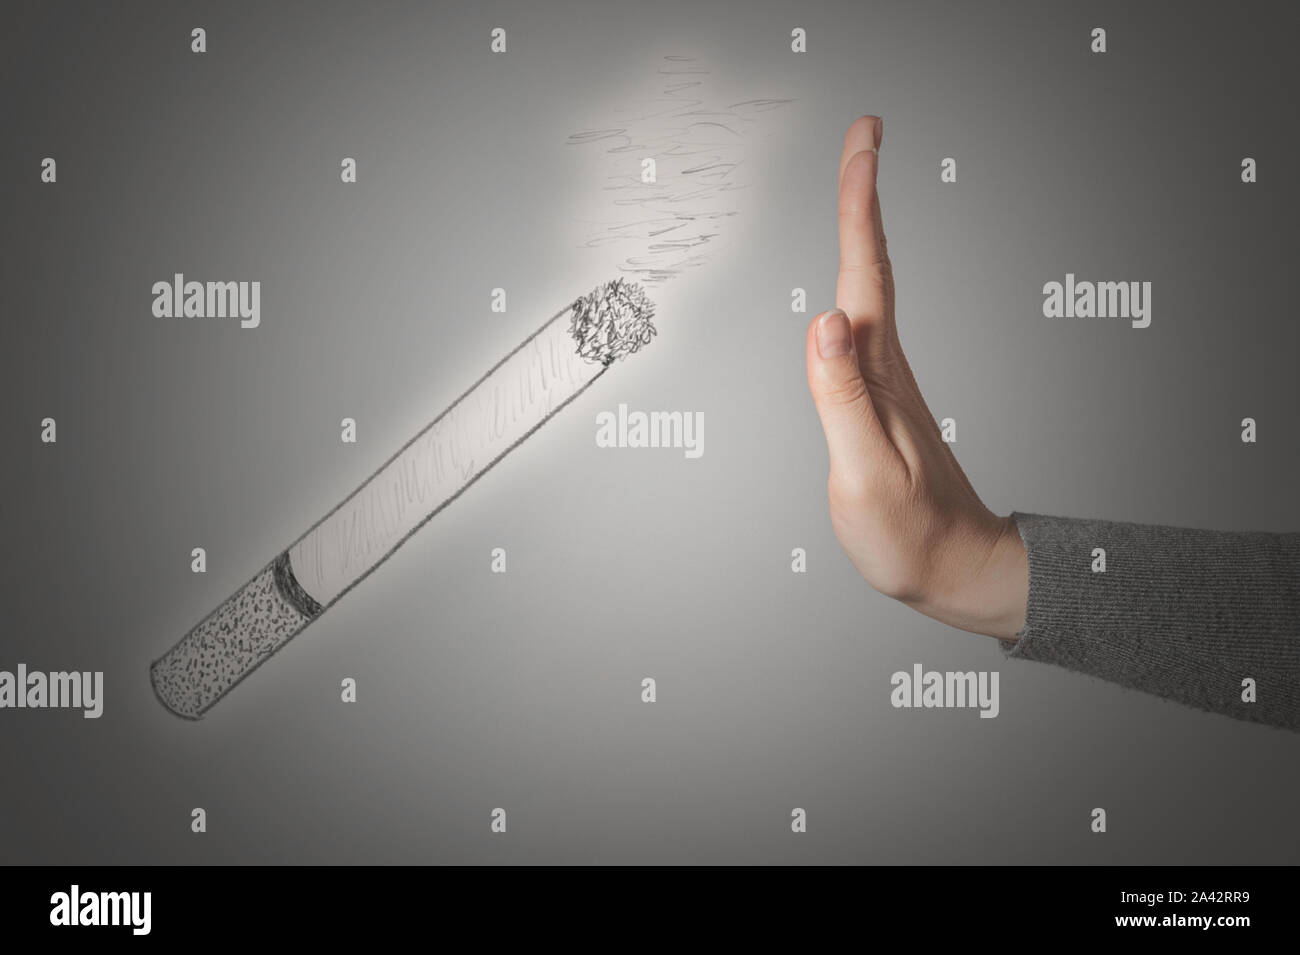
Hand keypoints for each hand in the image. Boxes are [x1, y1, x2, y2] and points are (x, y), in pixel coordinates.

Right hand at [804, 116, 1028, 640]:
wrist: (955, 567)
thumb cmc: (909, 532)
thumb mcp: (865, 473)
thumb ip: (840, 399)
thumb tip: (821, 323)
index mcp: (878, 374)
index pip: (864, 274)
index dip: (859, 204)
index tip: (863, 143)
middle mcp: (884, 366)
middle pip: (870, 264)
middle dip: (861, 194)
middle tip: (863, 133)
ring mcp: (884, 381)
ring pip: (869, 287)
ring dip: (860, 229)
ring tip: (854, 181)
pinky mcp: (880, 399)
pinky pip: (864, 322)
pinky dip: (856, 279)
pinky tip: (849, 281)